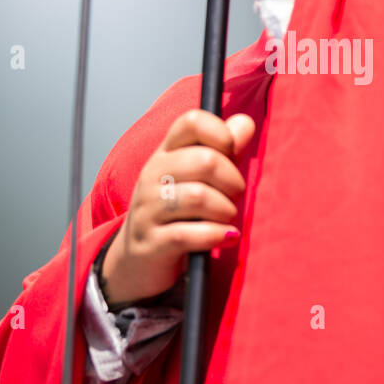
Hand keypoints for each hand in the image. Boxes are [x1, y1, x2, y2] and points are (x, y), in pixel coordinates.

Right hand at [100, 108, 256, 306]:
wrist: (138, 261)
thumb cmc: (177, 216)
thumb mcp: (197, 180)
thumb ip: (224, 151)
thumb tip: (245, 123)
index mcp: (165, 153)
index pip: (192, 122)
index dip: (221, 134)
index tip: (231, 154)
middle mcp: (152, 175)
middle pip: (205, 161)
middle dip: (232, 181)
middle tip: (234, 196)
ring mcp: (147, 209)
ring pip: (199, 197)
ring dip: (225, 211)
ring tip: (227, 219)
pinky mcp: (150, 243)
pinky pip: (189, 234)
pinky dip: (216, 235)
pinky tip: (227, 237)